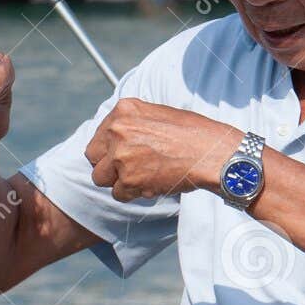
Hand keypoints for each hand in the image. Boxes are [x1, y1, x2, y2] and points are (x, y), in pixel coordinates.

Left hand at [85, 97, 241, 200]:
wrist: (211, 153)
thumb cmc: (192, 134)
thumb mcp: (158, 114)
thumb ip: (132, 124)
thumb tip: (115, 139)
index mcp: (123, 110)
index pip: (98, 136)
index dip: (108, 150)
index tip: (120, 155)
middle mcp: (117, 130)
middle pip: (93, 158)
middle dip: (108, 166)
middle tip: (128, 170)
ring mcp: (121, 155)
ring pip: (101, 178)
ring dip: (119, 182)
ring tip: (142, 177)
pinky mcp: (129, 179)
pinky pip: (118, 194)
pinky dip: (133, 194)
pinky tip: (151, 184)